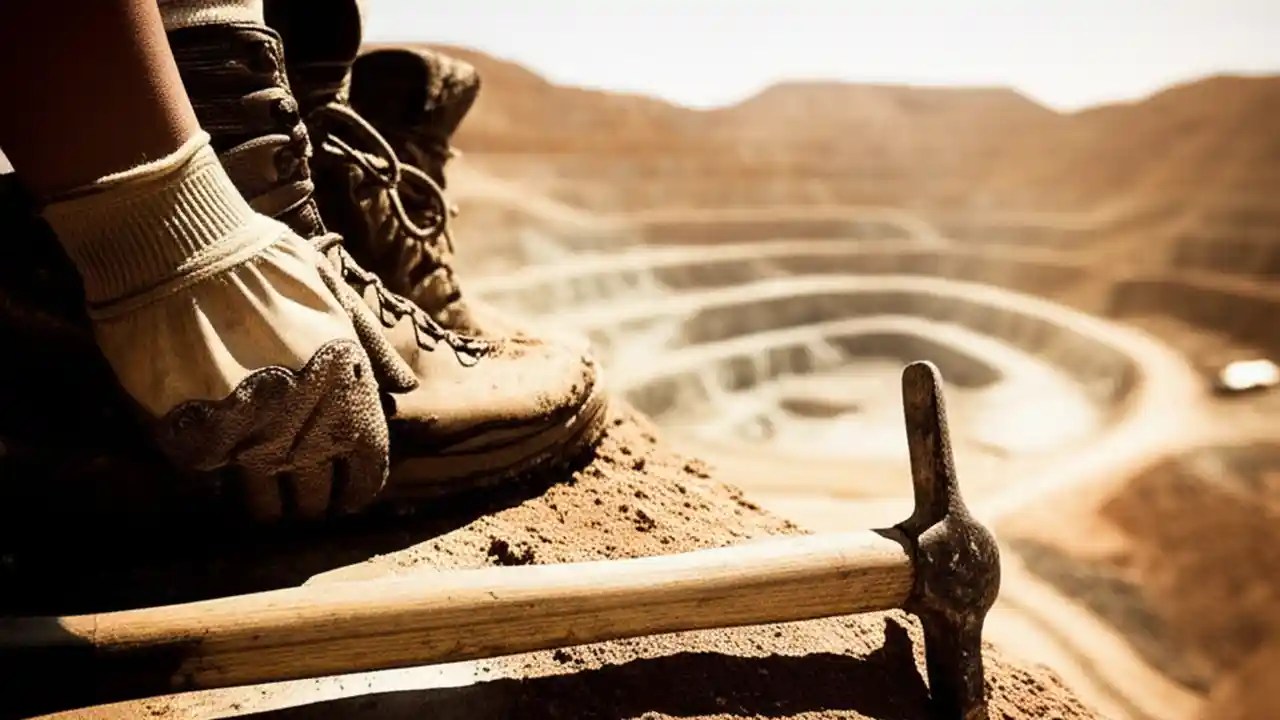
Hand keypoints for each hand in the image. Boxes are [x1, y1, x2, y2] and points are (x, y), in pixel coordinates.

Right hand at [91, 220, 392, 521]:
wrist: (184, 256)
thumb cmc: (268, 267)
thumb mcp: (338, 297)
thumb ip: (372, 347)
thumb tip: (405, 388)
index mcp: (348, 397)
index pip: (365, 470)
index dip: (357, 488)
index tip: (347, 496)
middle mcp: (305, 430)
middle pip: (315, 496)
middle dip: (313, 502)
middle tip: (303, 501)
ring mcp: (249, 442)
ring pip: (263, 502)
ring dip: (266, 505)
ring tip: (263, 501)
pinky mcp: (195, 444)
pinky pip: (213, 482)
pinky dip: (218, 480)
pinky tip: (219, 470)